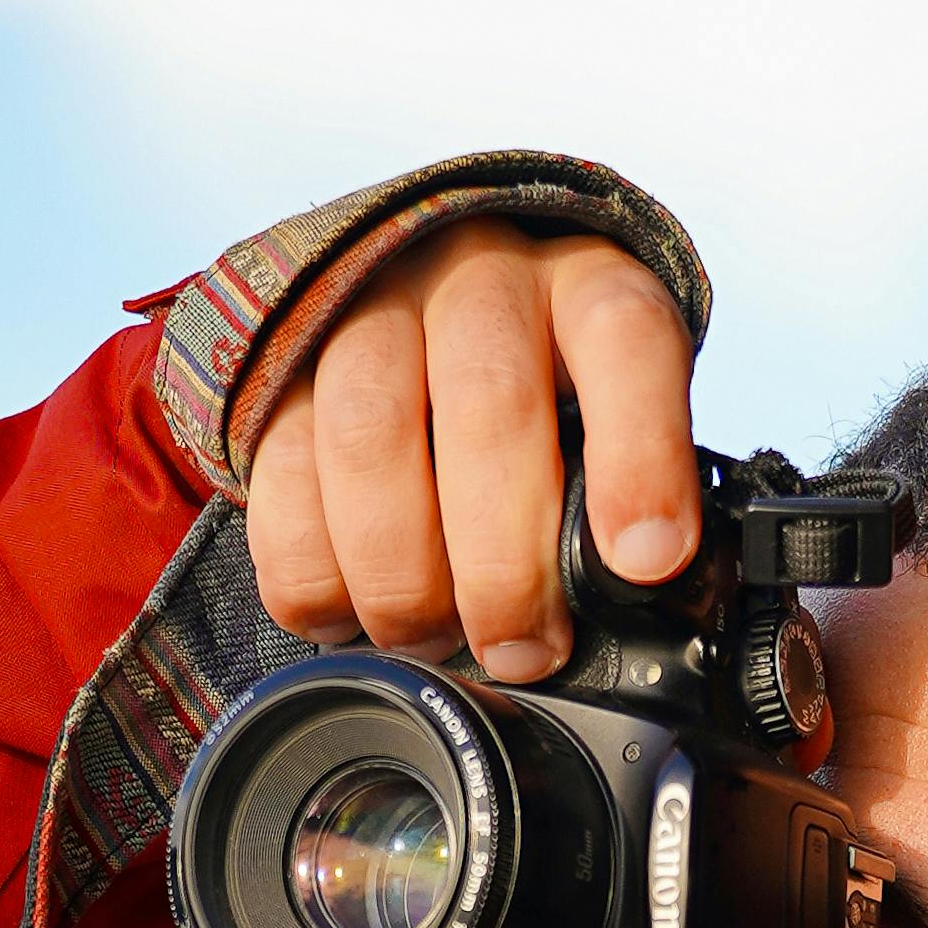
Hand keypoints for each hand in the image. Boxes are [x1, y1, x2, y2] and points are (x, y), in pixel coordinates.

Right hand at [242, 224, 700, 682]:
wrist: (419, 308)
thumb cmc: (541, 390)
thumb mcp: (610, 416)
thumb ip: (624, 490)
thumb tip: (633, 597)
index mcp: (585, 286)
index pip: (624, 339)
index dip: (639, 453)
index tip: (647, 560)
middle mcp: (478, 278)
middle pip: (488, 404)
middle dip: (504, 562)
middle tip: (520, 649)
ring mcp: (369, 311)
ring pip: (369, 438)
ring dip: (400, 574)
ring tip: (429, 639)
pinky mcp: (282, 370)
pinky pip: (280, 473)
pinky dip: (309, 570)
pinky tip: (343, 615)